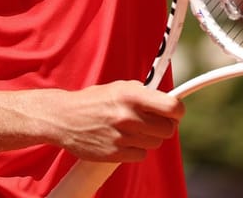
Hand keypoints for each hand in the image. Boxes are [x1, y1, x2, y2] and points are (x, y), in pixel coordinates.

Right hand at [48, 81, 183, 162]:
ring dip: (148, 137)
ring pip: (155, 143)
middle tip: (152, 121)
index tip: (175, 112)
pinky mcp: (115, 154)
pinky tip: (122, 139)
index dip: (177, 111)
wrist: (64, 118)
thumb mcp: (118, 88)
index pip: (172, 107)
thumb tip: (169, 100)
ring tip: (132, 129)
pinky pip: (141, 155)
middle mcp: (128, 116)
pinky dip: (135, 149)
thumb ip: (144, 93)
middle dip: (163, 125)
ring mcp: (122, 137)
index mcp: (131, 95)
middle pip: (168, 129)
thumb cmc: (93, 101)